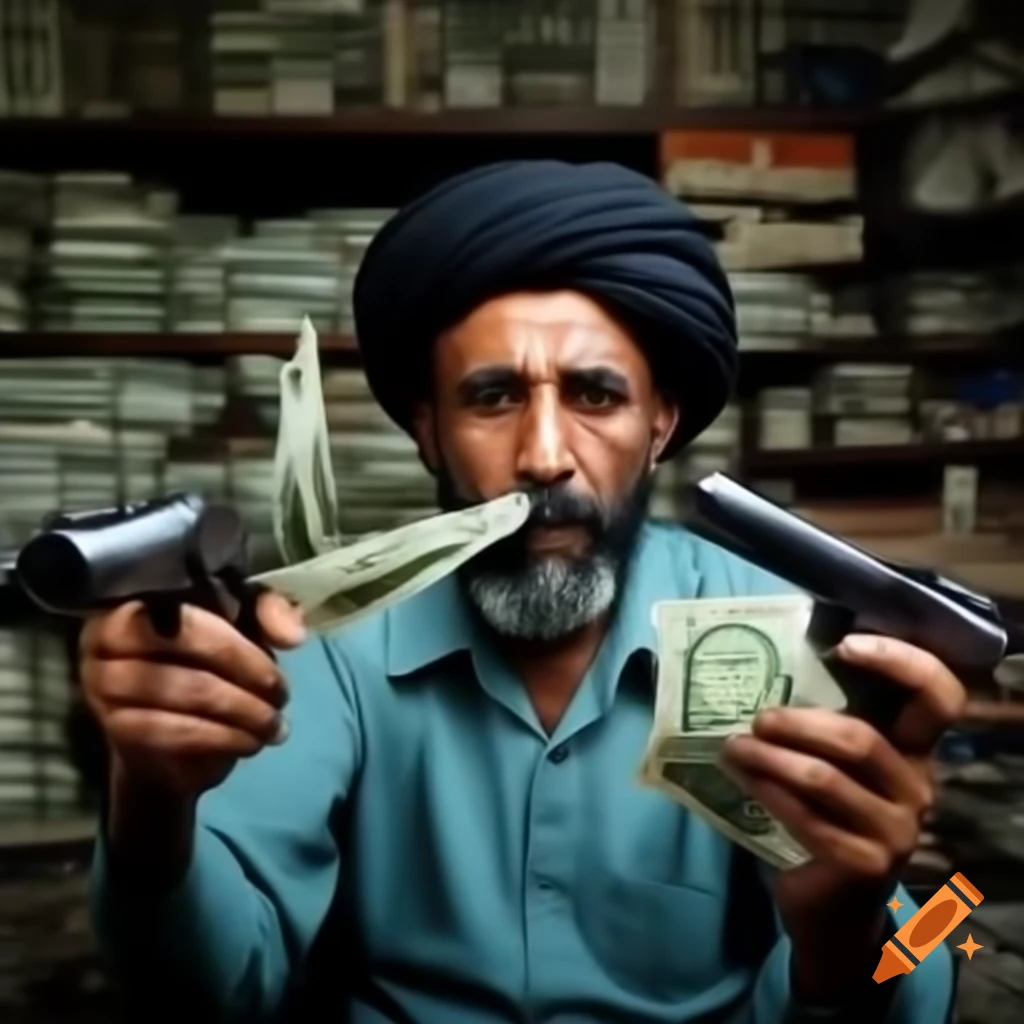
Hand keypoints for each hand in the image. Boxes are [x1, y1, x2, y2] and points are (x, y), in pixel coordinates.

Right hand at [80, 590, 305, 801]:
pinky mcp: (113, 726)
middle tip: (282, 693)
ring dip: (242, 709)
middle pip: (186, 638)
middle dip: (247, 667)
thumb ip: (267, 611)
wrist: (174, 742)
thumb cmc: (208, 663)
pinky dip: (220, 737)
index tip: (284, 647)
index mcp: (138, 591)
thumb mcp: (244, 624)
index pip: (188, 592)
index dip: (237, 617)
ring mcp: (103, 679)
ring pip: (185, 688)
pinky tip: (249, 742)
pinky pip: (173, 729)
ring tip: (274, 723)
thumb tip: (292, 634)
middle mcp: (107, 630)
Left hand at [720, 634, 965, 999]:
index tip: (846, 645)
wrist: (829, 906)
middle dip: (799, 722)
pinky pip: (808, 817)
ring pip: (825, 778)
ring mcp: (896, 830)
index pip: (938, 697)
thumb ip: (815, 725)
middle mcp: (917, 787)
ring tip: (732, 746)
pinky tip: (744, 778)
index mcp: (913, 751)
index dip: (902, 663)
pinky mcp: (865, 863)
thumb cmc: (824, 816)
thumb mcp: (830, 765)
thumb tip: (750, 667)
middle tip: (756, 718)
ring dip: (770, 757)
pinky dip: (769, 792)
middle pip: (861, 738)